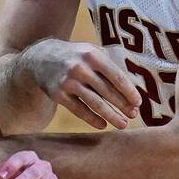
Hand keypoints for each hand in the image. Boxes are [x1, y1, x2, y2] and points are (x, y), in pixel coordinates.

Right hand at [22, 39, 140, 129]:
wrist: (41, 58)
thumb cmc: (76, 57)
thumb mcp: (91, 53)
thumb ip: (109, 66)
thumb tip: (131, 90)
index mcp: (92, 55)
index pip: (116, 76)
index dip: (129, 91)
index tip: (138, 102)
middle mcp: (80, 67)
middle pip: (106, 91)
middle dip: (122, 105)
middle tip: (133, 115)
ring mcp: (67, 82)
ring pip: (94, 103)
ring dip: (111, 115)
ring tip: (122, 124)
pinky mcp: (58, 94)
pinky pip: (79, 110)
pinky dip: (92, 119)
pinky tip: (102, 124)